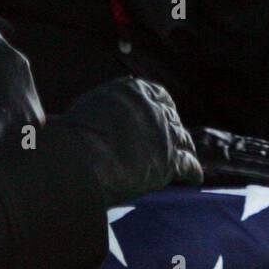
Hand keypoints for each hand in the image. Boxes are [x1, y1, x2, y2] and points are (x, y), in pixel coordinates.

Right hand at [55, 77, 201, 205]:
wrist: (79, 160)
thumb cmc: (73, 137)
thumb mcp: (89, 106)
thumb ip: (108, 105)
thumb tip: (111, 108)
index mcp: (132, 91)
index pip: (157, 94)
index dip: (164, 105)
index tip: (167, 111)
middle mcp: (152, 109)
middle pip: (172, 118)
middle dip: (174, 128)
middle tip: (174, 138)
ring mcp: (164, 134)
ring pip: (183, 139)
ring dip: (186, 148)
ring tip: (188, 155)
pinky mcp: (170, 161)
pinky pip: (188, 165)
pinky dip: (193, 172)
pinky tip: (195, 178)